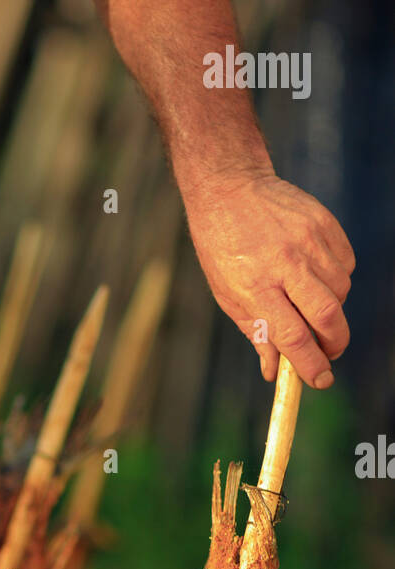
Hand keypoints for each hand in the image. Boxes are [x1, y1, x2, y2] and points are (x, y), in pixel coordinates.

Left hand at [181, 171, 354, 388]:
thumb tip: (275, 372)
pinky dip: (337, 280)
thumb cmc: (223, 248)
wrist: (230, 187)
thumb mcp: (227, 295)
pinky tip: (317, 278)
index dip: (310, 364)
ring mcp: (308, 240)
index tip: (321, 381)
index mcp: (256, 286)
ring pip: (340, 291)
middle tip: (329, 353)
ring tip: (312, 306)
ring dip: (333, 309)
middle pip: (327, 315)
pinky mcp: (324, 223)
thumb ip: (255, 332)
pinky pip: (345, 264)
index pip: (293, 335)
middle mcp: (286, 263)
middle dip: (334, 344)